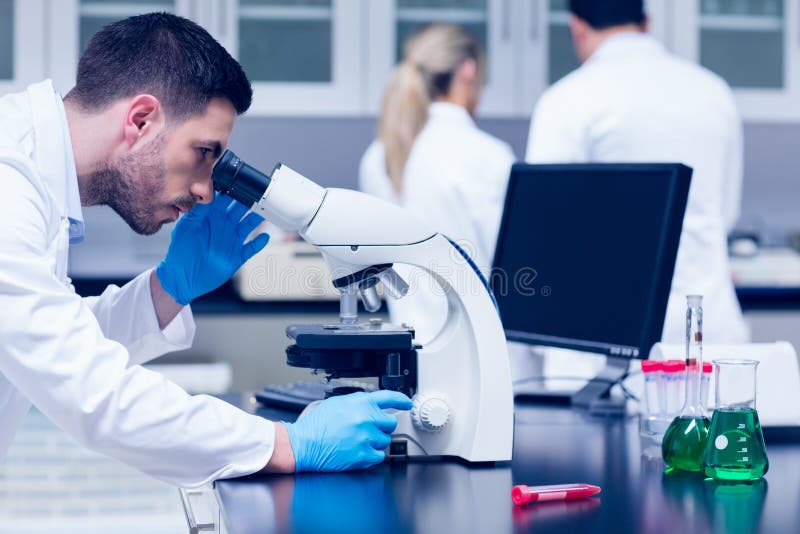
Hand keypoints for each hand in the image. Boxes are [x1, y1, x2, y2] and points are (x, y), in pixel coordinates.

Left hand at [156, 193, 269, 304]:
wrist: (182, 279)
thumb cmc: (180, 253)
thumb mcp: (187, 228)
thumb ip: (198, 211)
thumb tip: (206, 193)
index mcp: (211, 217)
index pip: (225, 199)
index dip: (233, 190)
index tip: (241, 181)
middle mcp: (223, 227)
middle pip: (240, 209)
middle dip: (249, 201)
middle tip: (258, 192)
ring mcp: (232, 241)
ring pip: (249, 225)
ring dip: (257, 218)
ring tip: (267, 211)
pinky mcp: (237, 256)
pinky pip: (252, 247)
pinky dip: (259, 243)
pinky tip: (264, 237)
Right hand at [285, 390, 412, 471]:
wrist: (304, 444)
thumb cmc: (316, 425)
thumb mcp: (337, 403)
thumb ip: (358, 402)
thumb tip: (371, 405)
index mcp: (360, 403)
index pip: (389, 397)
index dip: (401, 400)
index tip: (406, 403)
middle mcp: (366, 419)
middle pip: (390, 422)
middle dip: (381, 426)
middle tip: (368, 429)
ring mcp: (366, 438)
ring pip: (385, 440)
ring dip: (375, 441)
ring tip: (357, 440)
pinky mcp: (363, 455)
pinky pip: (379, 455)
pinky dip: (371, 454)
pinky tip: (358, 450)